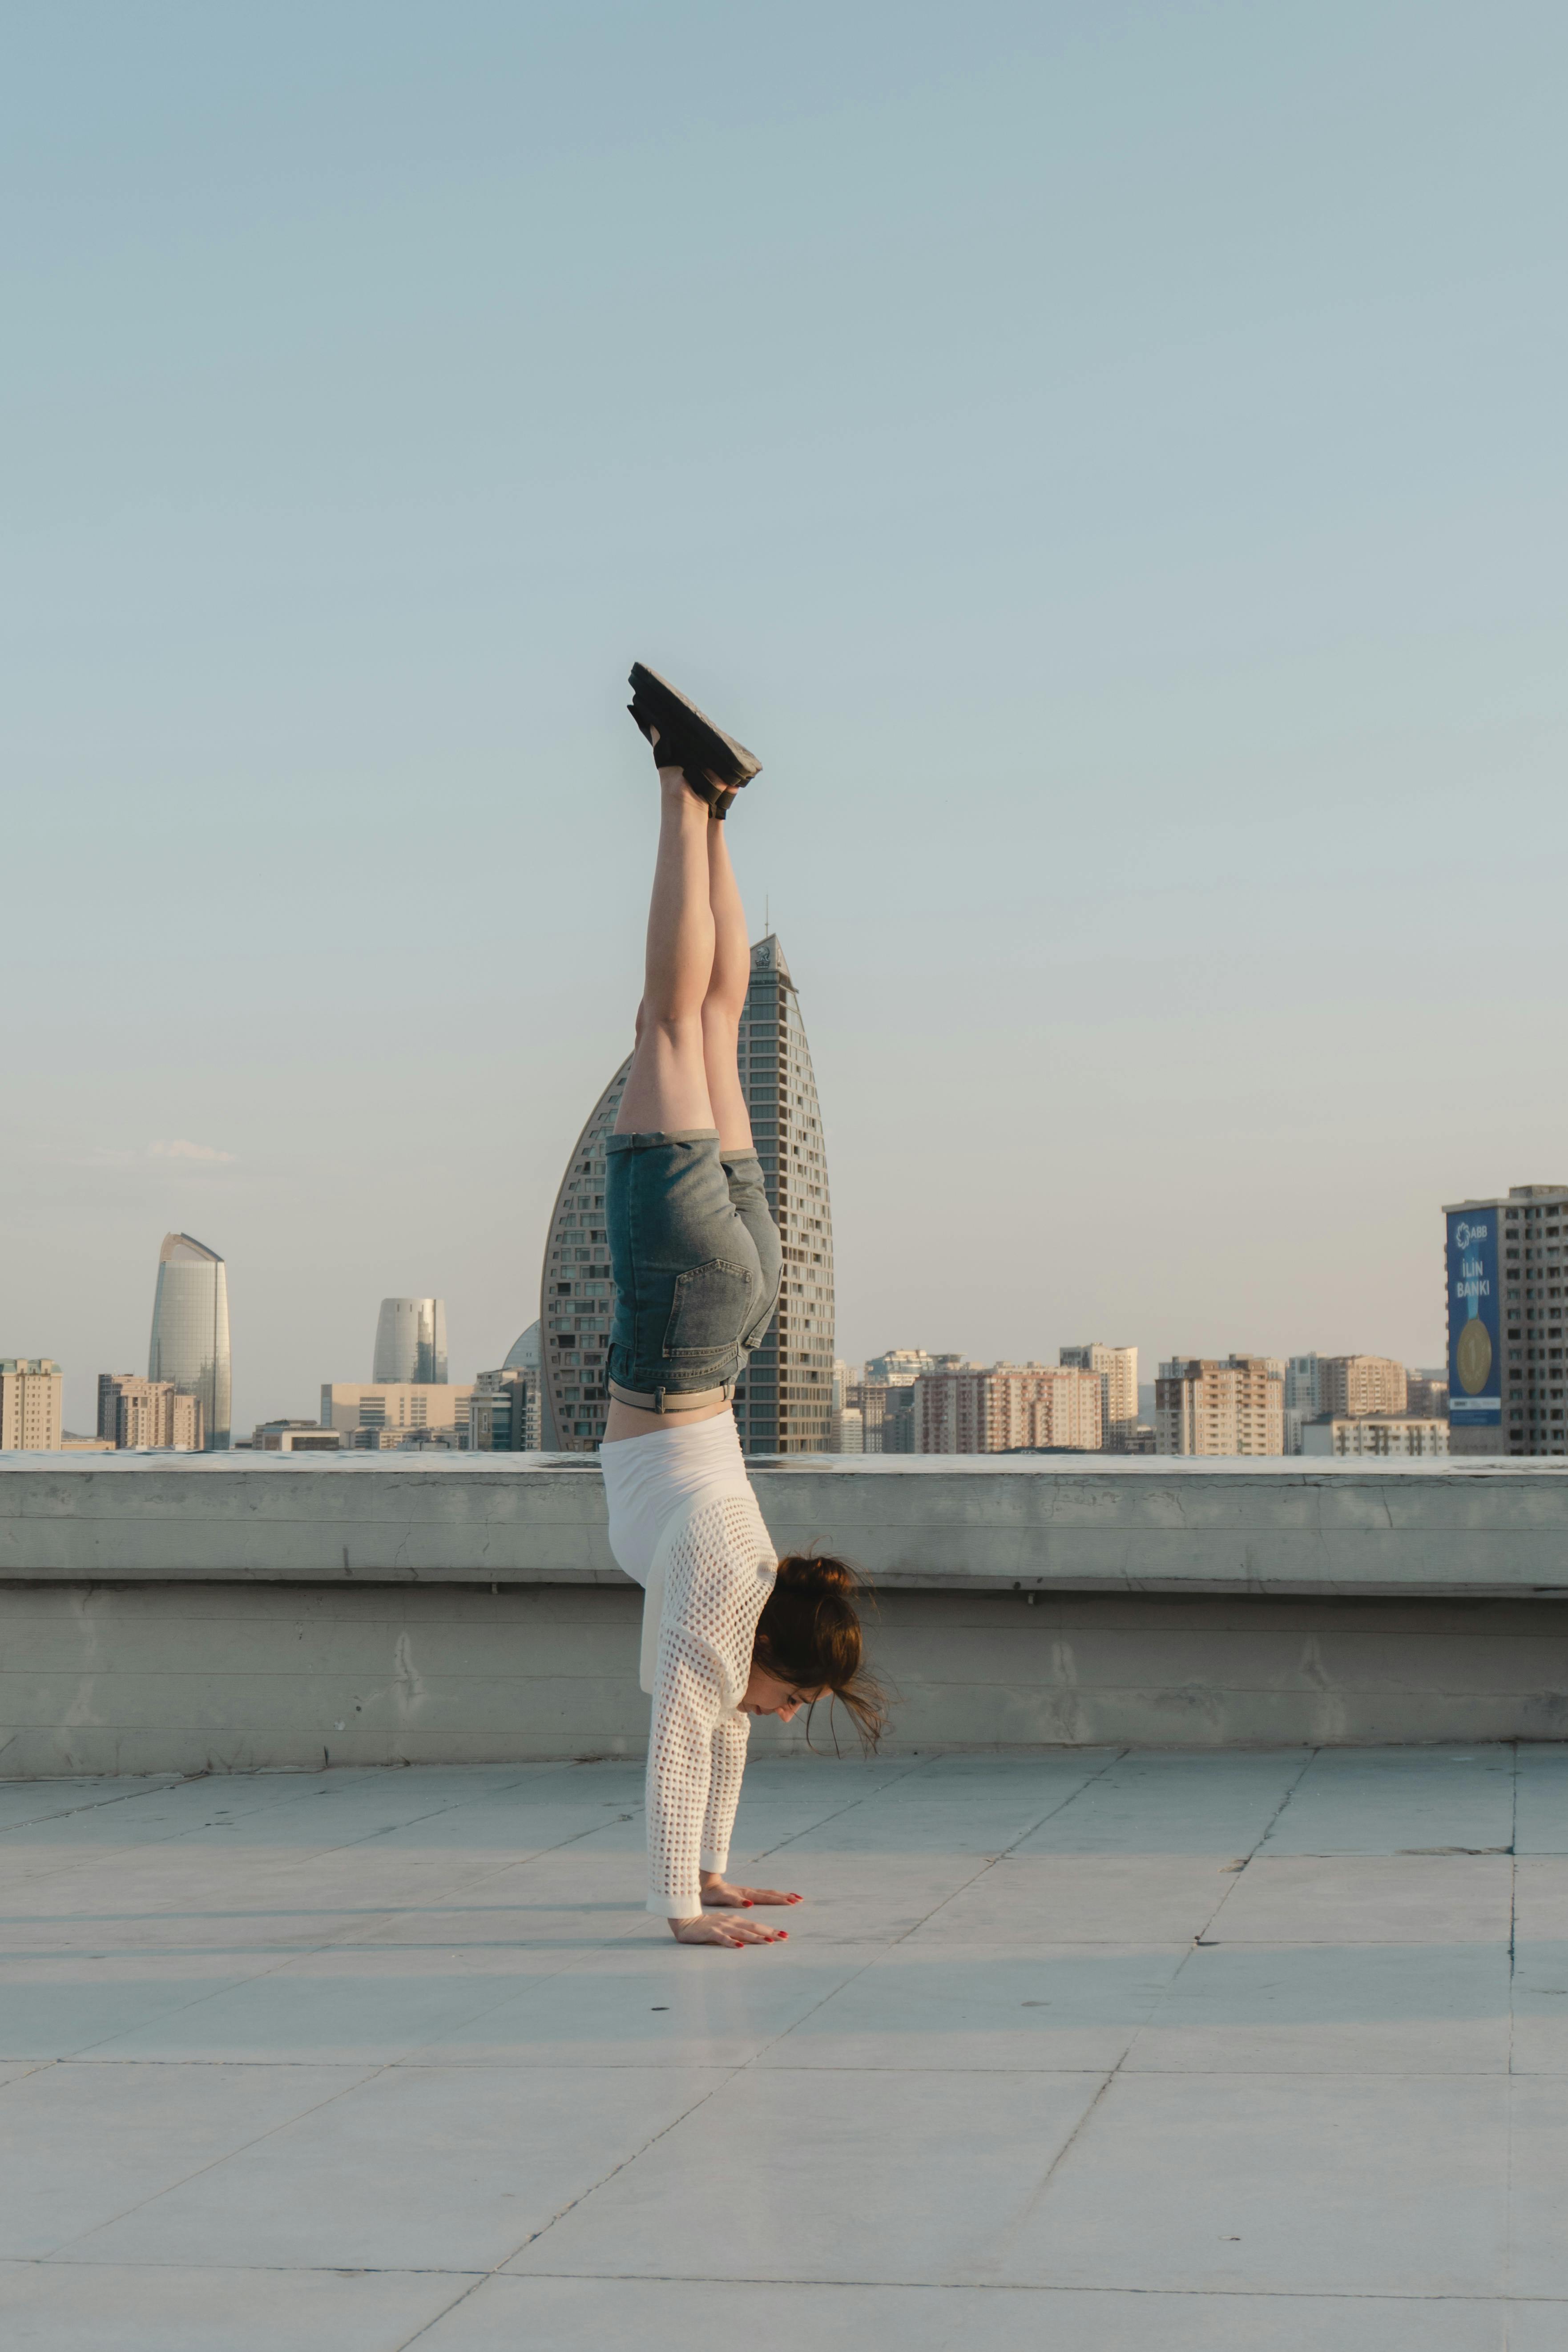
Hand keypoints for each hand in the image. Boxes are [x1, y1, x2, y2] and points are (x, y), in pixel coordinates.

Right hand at [669, 1912, 788, 1946]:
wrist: (686, 1922)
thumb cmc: (707, 1926)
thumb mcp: (726, 1927)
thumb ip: (739, 1931)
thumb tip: (755, 1938)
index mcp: (736, 1920)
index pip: (757, 1925)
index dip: (771, 1930)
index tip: (785, 1935)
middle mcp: (731, 1922)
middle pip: (753, 1927)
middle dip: (769, 1932)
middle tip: (784, 1937)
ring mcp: (722, 1927)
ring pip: (742, 1932)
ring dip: (756, 1937)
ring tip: (768, 1942)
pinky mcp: (711, 1932)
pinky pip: (723, 1938)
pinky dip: (732, 1942)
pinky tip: (740, 1947)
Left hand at [700, 1874, 802, 1909]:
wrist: (705, 1884)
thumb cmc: (713, 1893)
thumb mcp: (722, 1898)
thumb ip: (735, 1901)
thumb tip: (750, 1904)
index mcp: (746, 1894)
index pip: (767, 1897)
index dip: (780, 1900)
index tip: (793, 1901)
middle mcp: (749, 1893)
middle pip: (770, 1894)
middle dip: (785, 1897)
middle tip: (799, 1899)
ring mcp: (747, 1893)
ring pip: (767, 1894)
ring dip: (781, 1896)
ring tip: (792, 1898)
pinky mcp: (743, 1895)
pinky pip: (761, 1896)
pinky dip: (771, 1897)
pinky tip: (774, 1899)